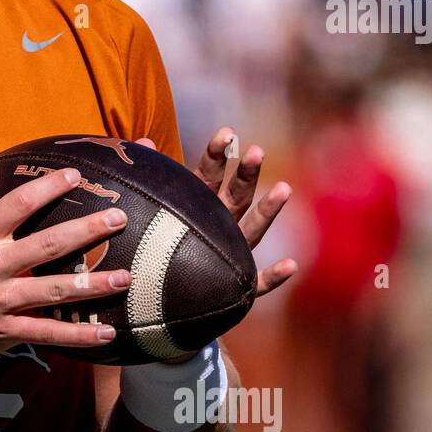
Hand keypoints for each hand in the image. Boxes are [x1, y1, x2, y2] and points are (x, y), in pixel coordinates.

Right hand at [0, 161, 132, 381]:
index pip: (18, 204)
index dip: (49, 187)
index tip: (76, 175)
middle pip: (49, 244)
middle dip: (88, 229)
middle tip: (118, 218)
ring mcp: (1, 302)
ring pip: (57, 290)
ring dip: (95, 284)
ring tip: (127, 276)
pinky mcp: (5, 332)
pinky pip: (48, 333)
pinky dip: (78, 336)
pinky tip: (106, 332)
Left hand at [135, 129, 297, 296]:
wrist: (157, 298)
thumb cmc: (154, 247)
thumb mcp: (150, 209)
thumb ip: (149, 178)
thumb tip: (141, 144)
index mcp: (198, 206)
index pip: (209, 174)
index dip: (217, 154)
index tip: (226, 133)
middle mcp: (220, 226)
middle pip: (237, 196)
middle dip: (246, 174)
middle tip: (255, 151)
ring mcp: (233, 255)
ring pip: (253, 231)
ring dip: (268, 211)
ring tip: (284, 188)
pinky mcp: (238, 288)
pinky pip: (258, 284)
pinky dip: (274, 276)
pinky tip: (290, 265)